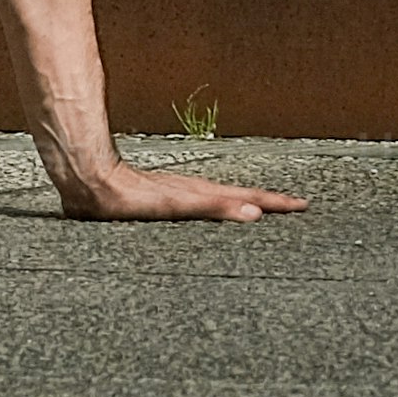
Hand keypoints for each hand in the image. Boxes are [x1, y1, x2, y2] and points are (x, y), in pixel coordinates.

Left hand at [58, 159, 307, 224]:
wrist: (94, 184)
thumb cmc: (128, 197)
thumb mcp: (178, 206)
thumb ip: (215, 208)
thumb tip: (253, 212)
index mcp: (204, 195)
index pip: (251, 197)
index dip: (277, 203)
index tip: (303, 204)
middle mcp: (198, 192)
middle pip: (243, 195)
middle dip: (271, 201)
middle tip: (297, 205)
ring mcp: (184, 194)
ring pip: (226, 197)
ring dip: (250, 202)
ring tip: (268, 208)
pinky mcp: (168, 199)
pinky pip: (207, 202)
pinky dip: (224, 206)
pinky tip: (220, 212)